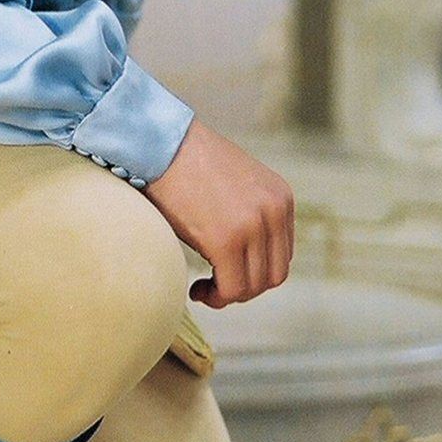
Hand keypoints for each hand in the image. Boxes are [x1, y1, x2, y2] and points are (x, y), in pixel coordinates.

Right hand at [144, 118, 293, 308]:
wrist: (160, 143)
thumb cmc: (189, 163)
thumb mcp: (238, 184)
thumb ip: (252, 213)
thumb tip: (248, 259)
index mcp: (280, 197)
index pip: (282, 254)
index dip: (256, 272)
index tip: (228, 273)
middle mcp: (273, 211)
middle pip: (274, 275)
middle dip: (245, 287)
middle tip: (216, 285)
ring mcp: (252, 226)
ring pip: (252, 286)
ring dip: (228, 294)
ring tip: (204, 288)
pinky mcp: (226, 241)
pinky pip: (230, 288)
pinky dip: (215, 297)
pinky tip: (196, 289)